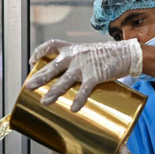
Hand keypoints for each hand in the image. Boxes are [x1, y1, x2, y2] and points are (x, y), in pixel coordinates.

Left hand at [24, 39, 142, 111]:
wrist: (125, 53)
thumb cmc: (105, 56)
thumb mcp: (86, 53)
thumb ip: (75, 62)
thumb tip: (64, 77)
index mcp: (72, 49)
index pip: (51, 45)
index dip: (39, 52)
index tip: (32, 61)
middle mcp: (75, 56)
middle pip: (52, 67)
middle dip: (40, 77)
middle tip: (29, 87)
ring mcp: (84, 65)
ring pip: (65, 80)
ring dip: (53, 91)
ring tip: (45, 102)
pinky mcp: (95, 75)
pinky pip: (85, 89)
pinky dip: (78, 99)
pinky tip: (73, 108)